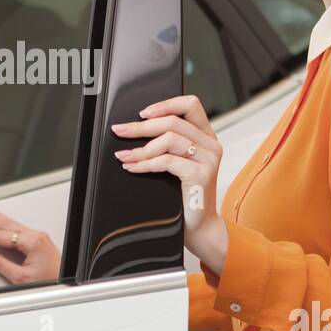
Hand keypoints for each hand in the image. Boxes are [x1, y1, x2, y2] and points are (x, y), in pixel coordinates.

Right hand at [0, 209, 60, 283]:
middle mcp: (35, 235)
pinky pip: (16, 226)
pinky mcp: (38, 241)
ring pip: (9, 223)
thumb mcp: (21, 278)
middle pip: (3, 224)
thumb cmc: (50, 282)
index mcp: (31, 242)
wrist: (66, 284)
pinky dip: (4, 222)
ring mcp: (38, 237)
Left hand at [112, 94, 228, 273]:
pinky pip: (167, 160)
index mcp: (206, 136)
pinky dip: (145, 163)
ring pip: (169, 139)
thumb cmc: (184, 195)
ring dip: (141, 148)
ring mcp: (208, 158)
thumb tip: (134, 130)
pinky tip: (134, 168)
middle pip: (173, 121)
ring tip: (125, 156)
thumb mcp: (178, 163)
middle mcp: (210, 144)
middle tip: (120, 131)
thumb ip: (167, 144)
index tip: (142, 113)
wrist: (198, 226)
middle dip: (141, 127)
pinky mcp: (201, 174)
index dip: (165, 104)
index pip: (190, 104)